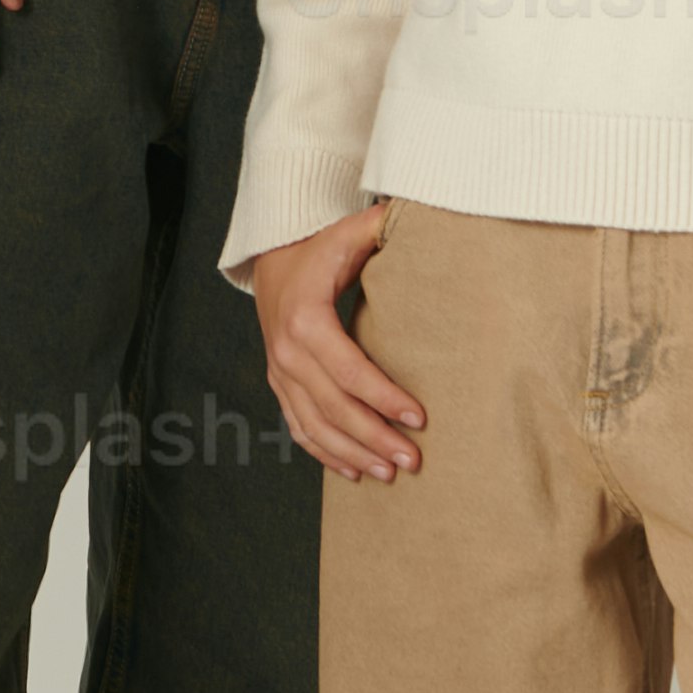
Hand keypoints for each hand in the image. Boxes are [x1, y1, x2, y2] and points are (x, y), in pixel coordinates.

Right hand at [249, 212, 424, 483]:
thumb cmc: (319, 249)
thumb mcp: (347, 233)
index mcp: (306, 320)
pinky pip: (299, 429)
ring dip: (353, 455)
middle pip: (334, 408)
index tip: (419, 417)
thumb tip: (417, 217)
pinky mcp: (279, 386)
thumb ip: (381, 226)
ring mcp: (280, 374)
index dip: (384, 398)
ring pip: (315, 427)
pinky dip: (325, 454)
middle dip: (375, 437)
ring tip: (391, 474)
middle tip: (413, 459)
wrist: (272, 261)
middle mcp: (287, 354)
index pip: (349, 370)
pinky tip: (355, 472)